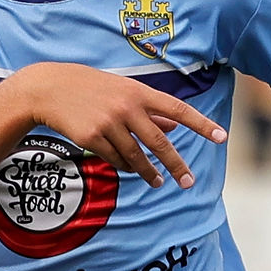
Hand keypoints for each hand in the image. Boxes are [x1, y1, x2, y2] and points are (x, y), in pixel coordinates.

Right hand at [16, 63, 227, 188]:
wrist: (50, 89)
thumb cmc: (91, 88)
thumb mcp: (123, 92)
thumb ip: (150, 110)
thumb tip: (175, 126)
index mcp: (139, 93)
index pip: (178, 109)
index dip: (201, 124)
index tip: (220, 137)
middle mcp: (127, 107)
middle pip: (159, 142)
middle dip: (176, 164)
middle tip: (188, 182)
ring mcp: (108, 123)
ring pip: (135, 156)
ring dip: (148, 172)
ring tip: (159, 182)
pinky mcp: (91, 137)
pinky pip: (114, 158)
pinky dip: (124, 165)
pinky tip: (129, 168)